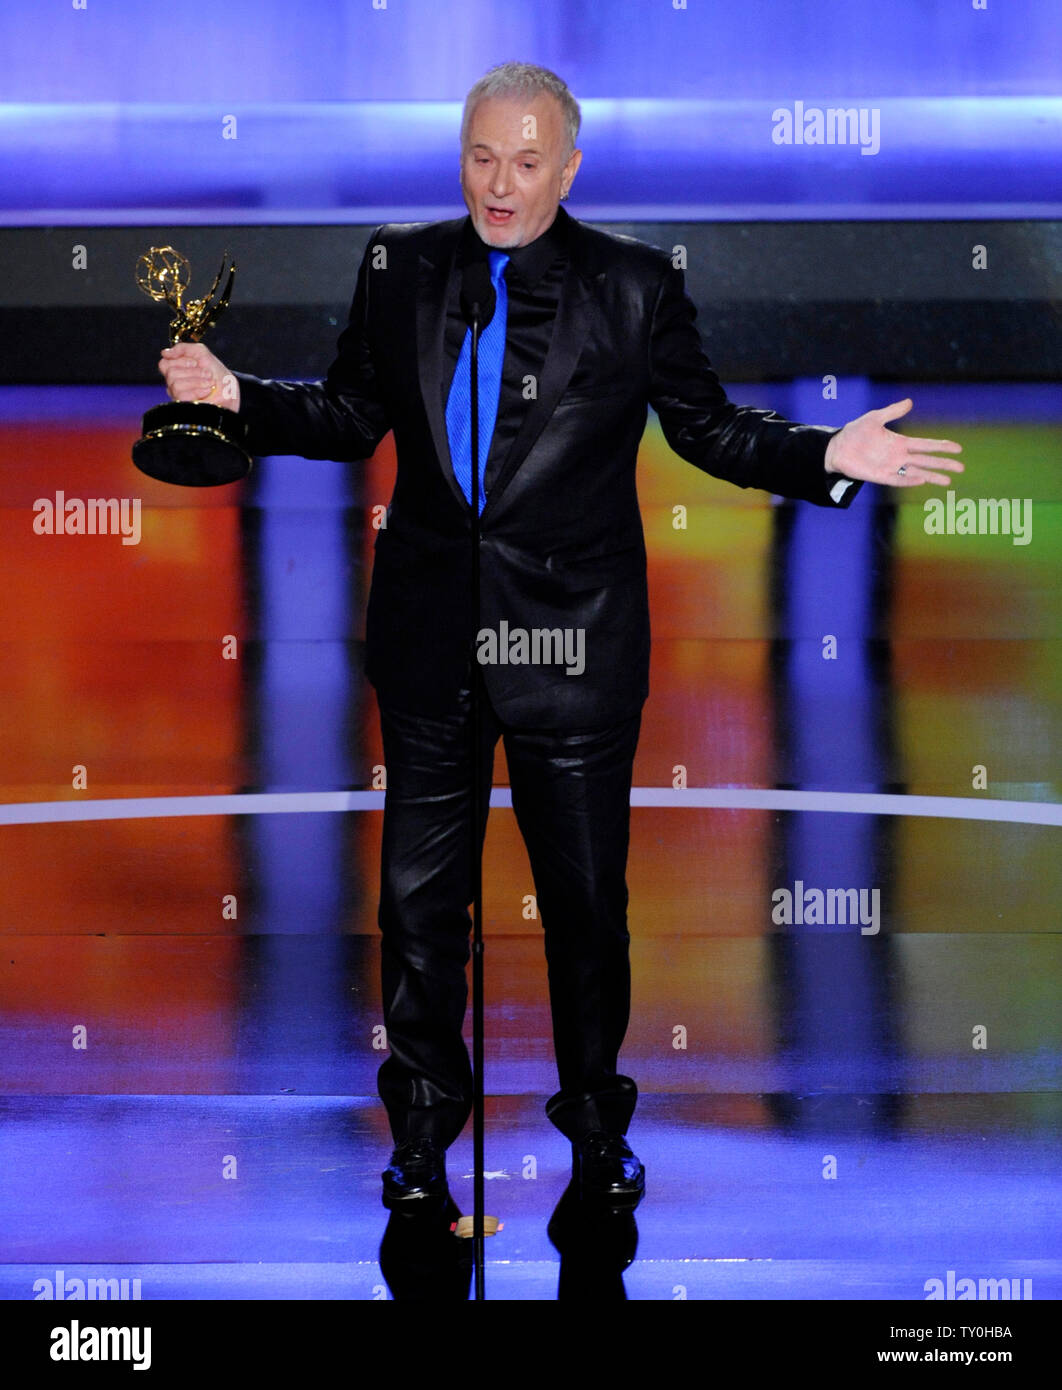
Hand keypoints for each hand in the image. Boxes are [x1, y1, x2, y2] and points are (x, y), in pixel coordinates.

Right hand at [158, 342, 239, 412]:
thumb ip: (183, 349)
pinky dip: (197, 391)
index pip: (164, 364)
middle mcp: (174, 385)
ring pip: (175, 384)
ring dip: (197, 381)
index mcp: (176, 372)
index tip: (196, 363)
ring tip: (209, 383)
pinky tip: (206, 391)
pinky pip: (182, 395)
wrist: (230, 390)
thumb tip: (165, 352)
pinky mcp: (185, 407)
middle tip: (207, 374)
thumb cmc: (217, 374)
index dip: (181, 361)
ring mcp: (178, 397)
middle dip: (193, 371)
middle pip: (170, 373)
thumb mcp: (201, 353)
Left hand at [824, 398, 962, 486]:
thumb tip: (910, 402)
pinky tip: (921, 480)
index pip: (926, 445)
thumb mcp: (874, 418)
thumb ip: (892, 412)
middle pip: (927, 460)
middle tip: (961, 468)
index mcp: (900, 442)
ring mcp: (891, 467)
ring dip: (932, 476)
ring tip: (948, 481)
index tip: (958, 448)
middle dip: (943, 464)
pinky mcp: (880, 476)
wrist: (837, 447)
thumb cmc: (855, 432)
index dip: (942, 446)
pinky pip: (898, 479)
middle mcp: (899, 456)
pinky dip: (909, 480)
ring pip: (917, 473)